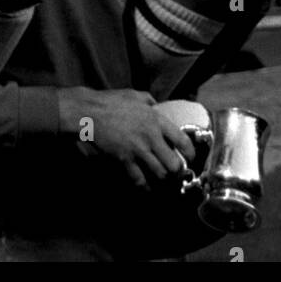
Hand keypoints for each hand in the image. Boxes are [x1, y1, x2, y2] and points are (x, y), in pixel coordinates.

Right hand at [62, 88, 195, 189]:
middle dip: (177, 170)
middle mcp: (150, 137)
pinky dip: (144, 185)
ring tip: (162, 178)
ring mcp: (137, 150)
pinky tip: (145, 187)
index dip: (191, 152)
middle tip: (176, 171)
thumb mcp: (133, 95)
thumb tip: (156, 105)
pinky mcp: (124, 160)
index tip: (191, 157)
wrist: (89, 113)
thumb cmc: (110, 101)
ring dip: (162, 178)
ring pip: (159, 173)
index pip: (182, 139)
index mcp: (155, 119)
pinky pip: (139, 179)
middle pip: (173, 163)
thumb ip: (148, 101)